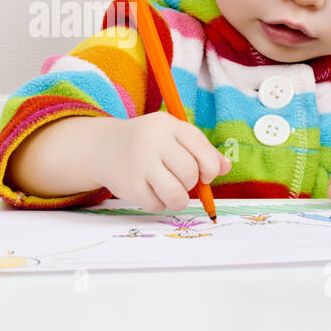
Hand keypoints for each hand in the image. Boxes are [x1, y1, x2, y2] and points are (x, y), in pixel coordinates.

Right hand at [91, 112, 231, 214]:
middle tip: (181, 181)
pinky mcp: (129, 185)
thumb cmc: (148, 142)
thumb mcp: (173, 136)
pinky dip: (159, 204)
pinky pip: (157, 205)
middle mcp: (153, 141)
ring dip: (180, 200)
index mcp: (168, 125)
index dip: (210, 168)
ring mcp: (139, 164)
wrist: (104, 146)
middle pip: (190, 174)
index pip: (202, 150)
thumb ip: (201, 150)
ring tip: (173, 193)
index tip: (205, 175)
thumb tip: (226, 168)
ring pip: (176, 194)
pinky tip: (152, 193)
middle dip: (191, 184)